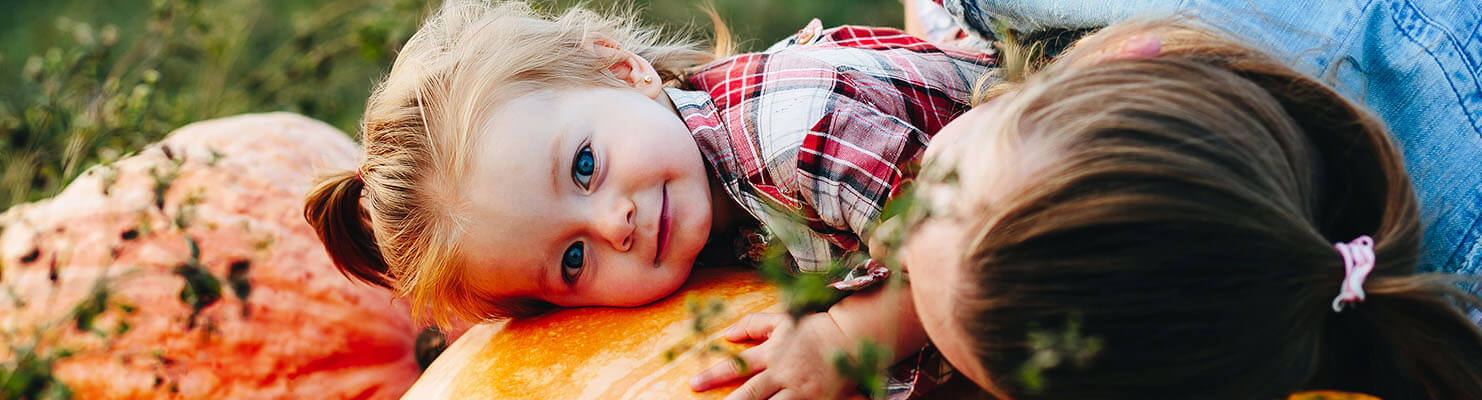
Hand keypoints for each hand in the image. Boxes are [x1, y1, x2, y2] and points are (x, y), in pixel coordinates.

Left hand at [690, 312, 856, 399]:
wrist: (852, 339)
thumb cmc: (814, 329)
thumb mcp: (783, 320)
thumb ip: (753, 324)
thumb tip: (726, 333)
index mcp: (772, 352)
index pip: (737, 365)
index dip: (714, 375)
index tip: (694, 383)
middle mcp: (783, 373)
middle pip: (749, 394)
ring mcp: (799, 390)